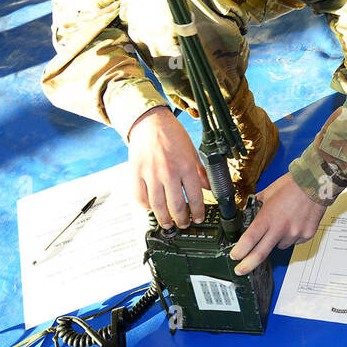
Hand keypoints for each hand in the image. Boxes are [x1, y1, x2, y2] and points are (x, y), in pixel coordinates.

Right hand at [128, 105, 208, 228]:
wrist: (150, 122)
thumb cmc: (172, 134)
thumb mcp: (192, 151)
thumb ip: (201, 172)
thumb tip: (209, 187)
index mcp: (186, 166)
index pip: (196, 196)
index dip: (199, 212)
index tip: (199, 218)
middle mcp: (169, 172)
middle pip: (176, 206)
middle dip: (182, 220)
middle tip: (184, 224)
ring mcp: (151, 174)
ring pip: (158, 206)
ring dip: (164, 219)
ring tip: (169, 224)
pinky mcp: (136, 174)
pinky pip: (140, 197)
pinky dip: (147, 207)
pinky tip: (153, 208)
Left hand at [230, 173, 327, 274]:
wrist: (316, 182)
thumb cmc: (293, 184)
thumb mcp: (268, 192)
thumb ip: (257, 204)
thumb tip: (249, 212)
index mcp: (268, 217)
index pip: (249, 240)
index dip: (239, 251)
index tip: (235, 256)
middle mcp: (281, 228)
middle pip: (260, 254)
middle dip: (248, 265)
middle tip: (241, 270)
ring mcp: (295, 233)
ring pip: (280, 245)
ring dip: (277, 240)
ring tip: (283, 222)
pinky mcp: (307, 235)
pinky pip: (295, 241)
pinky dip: (292, 236)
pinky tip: (295, 223)